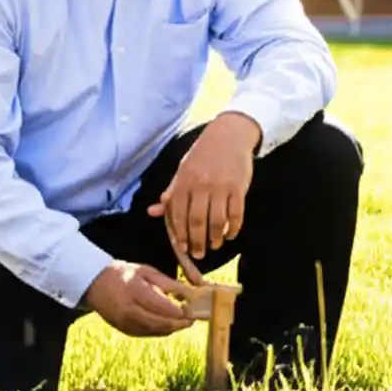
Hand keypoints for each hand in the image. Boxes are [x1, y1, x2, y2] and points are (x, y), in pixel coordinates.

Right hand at [82, 261, 195, 336]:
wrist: (95, 285)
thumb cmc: (123, 274)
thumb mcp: (146, 272)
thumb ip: (169, 284)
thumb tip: (192, 292)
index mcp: (134, 291)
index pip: (162, 307)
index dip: (180, 311)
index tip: (194, 309)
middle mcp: (129, 311)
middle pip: (161, 323)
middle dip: (180, 323)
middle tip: (193, 318)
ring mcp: (126, 323)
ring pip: (157, 331)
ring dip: (173, 327)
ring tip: (183, 319)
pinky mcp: (126, 331)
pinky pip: (150, 333)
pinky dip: (162, 329)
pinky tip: (169, 323)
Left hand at [148, 112, 258, 263]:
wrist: (229, 135)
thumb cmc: (202, 155)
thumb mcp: (182, 171)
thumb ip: (171, 193)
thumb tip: (153, 212)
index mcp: (184, 182)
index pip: (178, 214)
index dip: (180, 235)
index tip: (183, 248)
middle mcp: (200, 185)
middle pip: (197, 222)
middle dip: (197, 242)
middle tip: (198, 254)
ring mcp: (221, 187)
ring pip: (217, 221)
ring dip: (215, 238)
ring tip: (214, 246)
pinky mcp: (238, 187)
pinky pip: (236, 214)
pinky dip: (233, 228)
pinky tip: (230, 235)